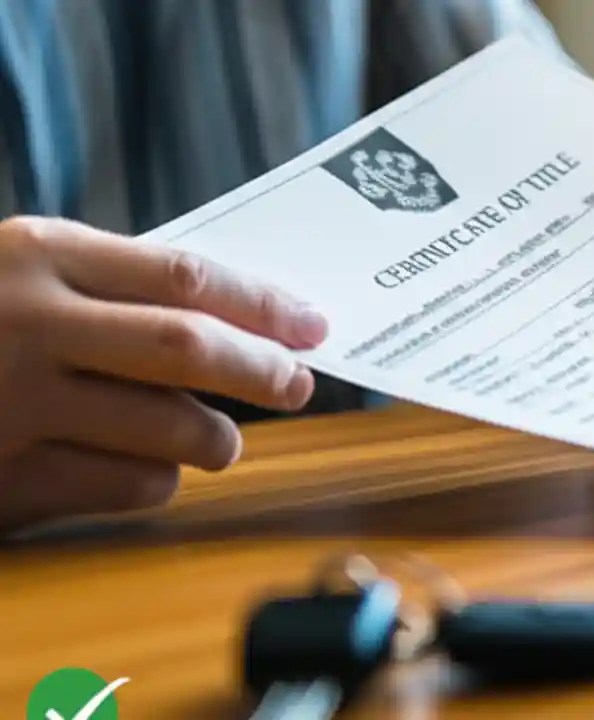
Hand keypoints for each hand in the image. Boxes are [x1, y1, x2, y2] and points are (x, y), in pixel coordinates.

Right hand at [0, 216, 327, 531]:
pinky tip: (146, 466)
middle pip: (187, 349)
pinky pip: (131, 485)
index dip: (263, 304)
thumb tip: (246, 319)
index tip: (313, 324)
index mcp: (39, 254)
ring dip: (217, 438)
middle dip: (263, 370)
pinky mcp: (9, 477)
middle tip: (300, 384)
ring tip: (220, 437)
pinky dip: (160, 479)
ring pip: (170, 429)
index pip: (185, 276)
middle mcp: (29, 324)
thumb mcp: (25, 275)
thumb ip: (115, 289)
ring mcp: (14, 404)